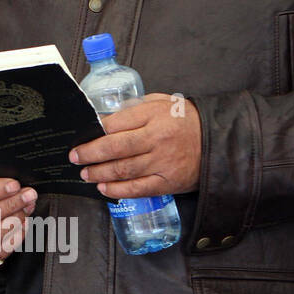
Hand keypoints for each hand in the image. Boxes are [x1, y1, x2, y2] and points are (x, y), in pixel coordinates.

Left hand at [69, 93, 200, 197]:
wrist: (218, 140)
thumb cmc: (184, 119)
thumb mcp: (160, 103)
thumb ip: (133, 109)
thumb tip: (103, 120)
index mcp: (153, 116)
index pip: (114, 124)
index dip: (93, 133)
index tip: (80, 137)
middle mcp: (156, 139)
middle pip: (114, 148)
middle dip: (89, 154)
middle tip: (75, 157)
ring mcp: (163, 162)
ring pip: (123, 170)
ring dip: (99, 173)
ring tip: (86, 174)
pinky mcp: (169, 182)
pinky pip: (139, 189)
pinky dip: (118, 190)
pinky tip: (104, 188)